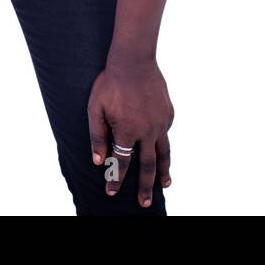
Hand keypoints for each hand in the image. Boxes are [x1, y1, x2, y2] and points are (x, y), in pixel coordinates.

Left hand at [87, 56, 174, 207]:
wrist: (134, 60)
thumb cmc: (110, 83)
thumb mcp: (95, 108)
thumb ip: (97, 136)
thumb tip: (99, 161)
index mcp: (127, 131)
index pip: (121, 162)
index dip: (116, 179)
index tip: (110, 192)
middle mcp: (147, 131)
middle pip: (147, 166)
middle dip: (145, 187)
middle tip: (144, 203)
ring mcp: (161, 122)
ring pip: (164, 153)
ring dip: (164, 171)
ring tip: (165, 185)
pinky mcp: (168, 114)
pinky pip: (165, 132)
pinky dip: (162, 142)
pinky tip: (160, 147)